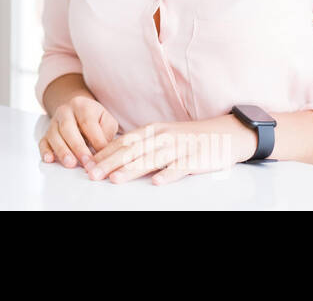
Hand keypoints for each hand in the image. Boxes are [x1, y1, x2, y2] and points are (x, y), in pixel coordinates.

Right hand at [38, 95, 119, 168]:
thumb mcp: (106, 120)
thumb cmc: (95, 119)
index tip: (102, 156)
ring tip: (70, 164)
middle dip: (78, 147)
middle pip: (68, 128)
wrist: (77, 111)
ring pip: (54, 136)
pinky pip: (42, 142)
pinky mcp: (46, 134)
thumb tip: (103, 151)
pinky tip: (49, 159)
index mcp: (82, 105)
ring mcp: (53, 123)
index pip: (87, 123)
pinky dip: (45, 151)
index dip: (95, 140)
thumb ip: (107, 133)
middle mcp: (64, 112)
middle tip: (86, 162)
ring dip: (62, 151)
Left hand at [83, 116, 254, 184]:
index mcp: (152, 130)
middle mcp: (163, 137)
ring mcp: (180, 147)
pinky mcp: (196, 158)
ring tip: (116, 179)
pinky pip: (181, 167)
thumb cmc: (188, 138)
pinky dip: (169, 174)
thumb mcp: (162, 137)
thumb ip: (141, 145)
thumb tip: (114, 156)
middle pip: (132, 150)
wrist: (224, 133)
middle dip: (110, 163)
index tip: (87, 164)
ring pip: (152, 159)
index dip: (104, 153)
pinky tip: (157, 182)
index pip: (123, 142)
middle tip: (93, 174)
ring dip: (132, 169)